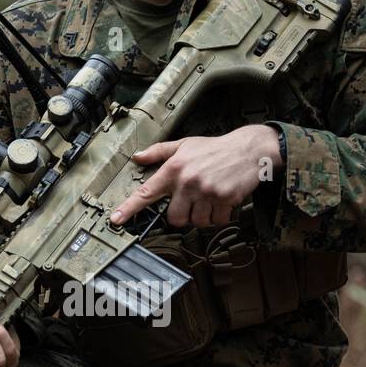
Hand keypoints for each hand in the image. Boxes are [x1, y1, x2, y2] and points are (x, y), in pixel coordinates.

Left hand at [109, 125, 282, 228]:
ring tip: (210, 198)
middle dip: (183, 215)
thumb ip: (160, 152)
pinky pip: (217, 221)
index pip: (147, 192)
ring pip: (197, 222)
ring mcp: (206, 191)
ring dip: (204, 216)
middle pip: (174, 218)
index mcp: (174, 168)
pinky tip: (223, 200)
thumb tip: (138, 156)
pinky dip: (220, 215)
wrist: (249, 150)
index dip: (129, 208)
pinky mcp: (224, 199)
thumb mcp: (185, 144)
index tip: (116, 220)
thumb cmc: (215, 148)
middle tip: (193, 203)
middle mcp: (187, 181)